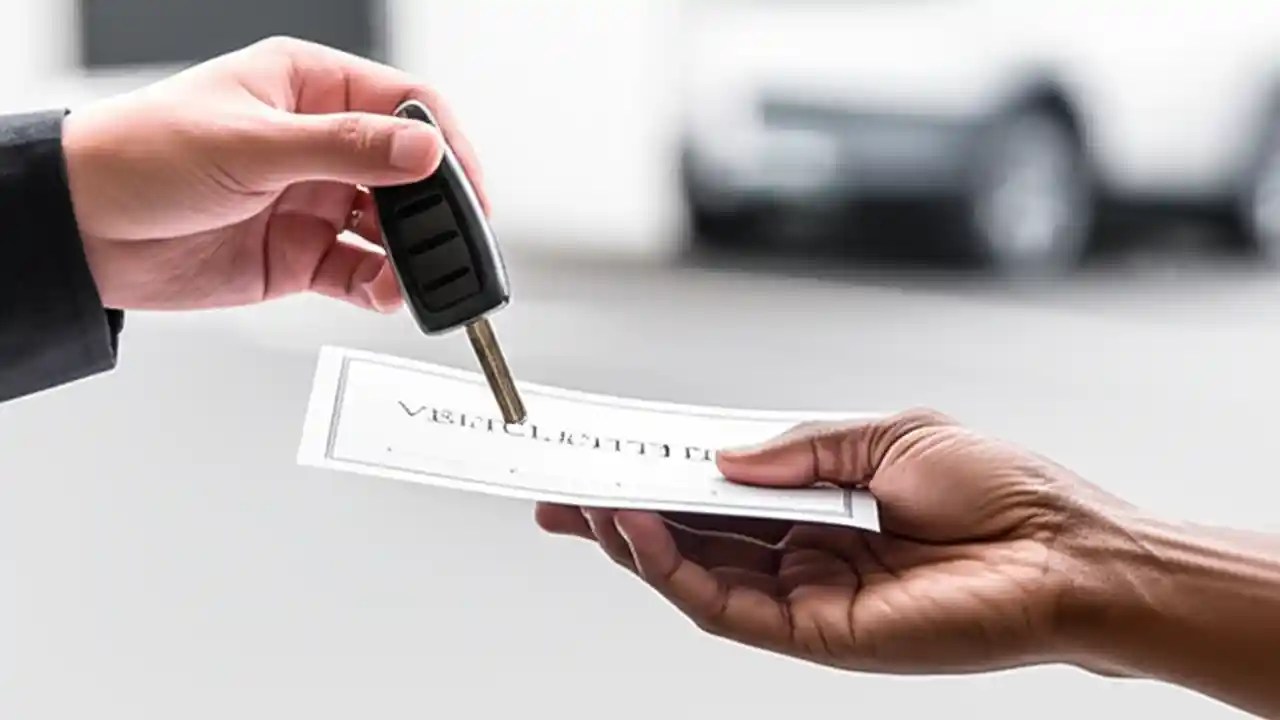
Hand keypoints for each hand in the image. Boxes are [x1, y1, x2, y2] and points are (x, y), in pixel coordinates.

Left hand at [62, 36, 488, 312]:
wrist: (79, 231)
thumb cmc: (139, 155)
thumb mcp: (251, 142)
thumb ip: (345, 148)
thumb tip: (425, 148)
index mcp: (309, 88)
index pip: (404, 104)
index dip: (444, 142)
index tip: (466, 184)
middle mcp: (319, 144)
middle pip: (408, 172)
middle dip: (435, 208)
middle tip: (455, 239)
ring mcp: (313, 202)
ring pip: (390, 228)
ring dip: (411, 254)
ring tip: (421, 275)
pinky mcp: (300, 255)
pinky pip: (361, 273)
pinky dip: (382, 286)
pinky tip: (388, 294)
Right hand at [536, 409, 1139, 674]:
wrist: (1067, 554)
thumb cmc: (1000, 490)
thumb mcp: (884, 435)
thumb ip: (795, 448)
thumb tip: (719, 458)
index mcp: (819, 504)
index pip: (717, 493)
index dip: (658, 475)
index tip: (604, 456)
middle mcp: (804, 554)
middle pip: (693, 535)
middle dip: (623, 511)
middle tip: (564, 484)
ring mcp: (806, 598)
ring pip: (695, 575)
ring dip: (633, 539)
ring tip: (587, 501)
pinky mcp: (816, 634)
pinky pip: (725, 605)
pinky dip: (672, 570)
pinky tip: (640, 529)